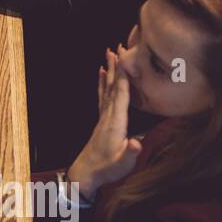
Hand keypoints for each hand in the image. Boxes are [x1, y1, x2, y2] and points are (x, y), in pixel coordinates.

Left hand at [68, 48, 142, 200]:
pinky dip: (102, 82)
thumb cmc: (107, 169)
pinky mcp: (101, 120)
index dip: (123, 78)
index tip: (125, 60)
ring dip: (109, 70)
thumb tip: (135, 143)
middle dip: (116, 67)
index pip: (121, 96)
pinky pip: (102, 95)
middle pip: (112, 87)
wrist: (86, 174)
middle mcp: (107, 116)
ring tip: (109, 53)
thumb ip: (129, 152)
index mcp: (115, 123)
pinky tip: (101, 72)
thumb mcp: (123, 164)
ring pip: (106, 88)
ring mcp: (103, 117)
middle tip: (117, 46)